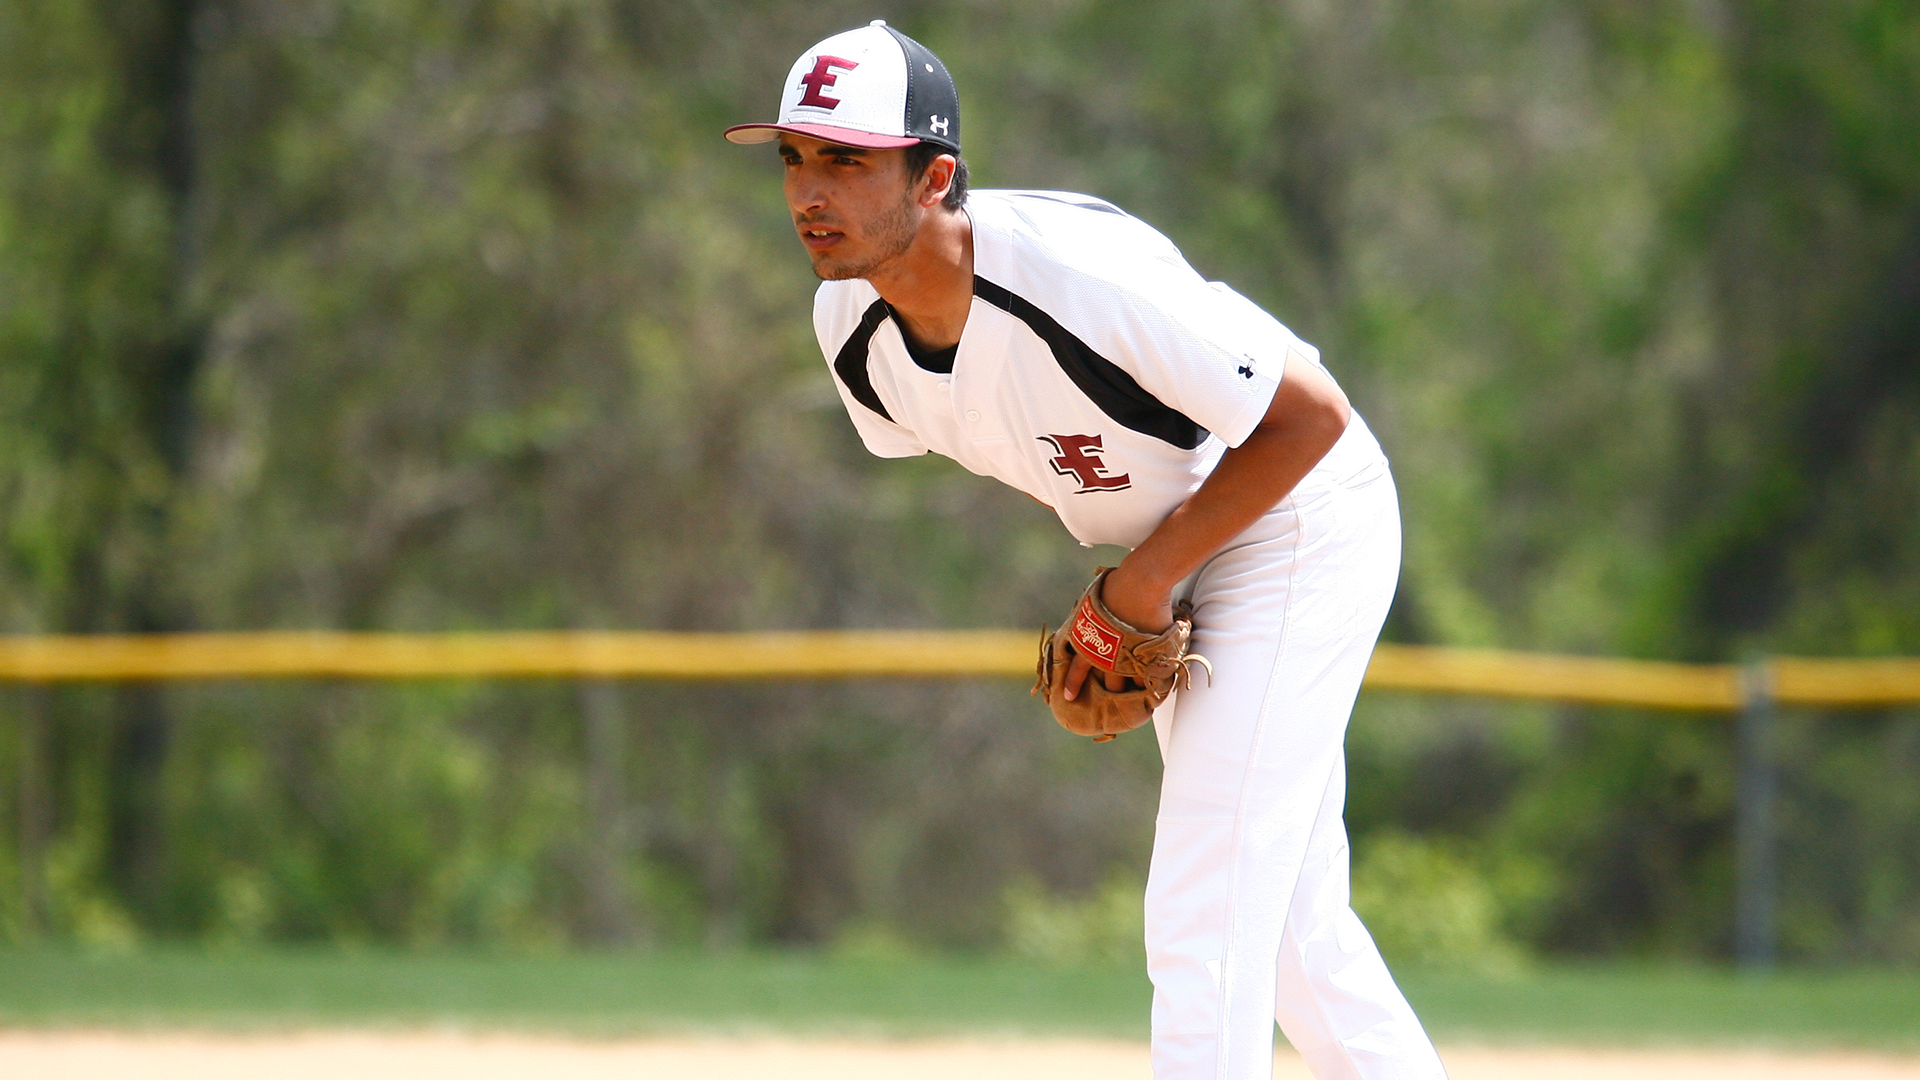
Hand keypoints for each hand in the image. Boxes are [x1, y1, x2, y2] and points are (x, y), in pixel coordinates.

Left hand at [1062, 561, 1173, 701]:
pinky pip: (1149, 676)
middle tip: (1114, 700)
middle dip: (1110, 692)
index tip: (1069, 698)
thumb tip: (1083, 620)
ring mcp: (1127, 657)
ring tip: (1139, 699)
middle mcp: (1105, 655)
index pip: (1078, 669)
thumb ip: (1088, 617)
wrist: (1140, 583)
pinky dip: (1152, 681)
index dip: (1073, 685)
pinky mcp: (1148, 655)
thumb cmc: (1116, 587)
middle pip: (1108, 682)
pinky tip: (1155, 686)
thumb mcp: (1092, 602)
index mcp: (1088, 642)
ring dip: (1133, 690)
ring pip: (1128, 683)